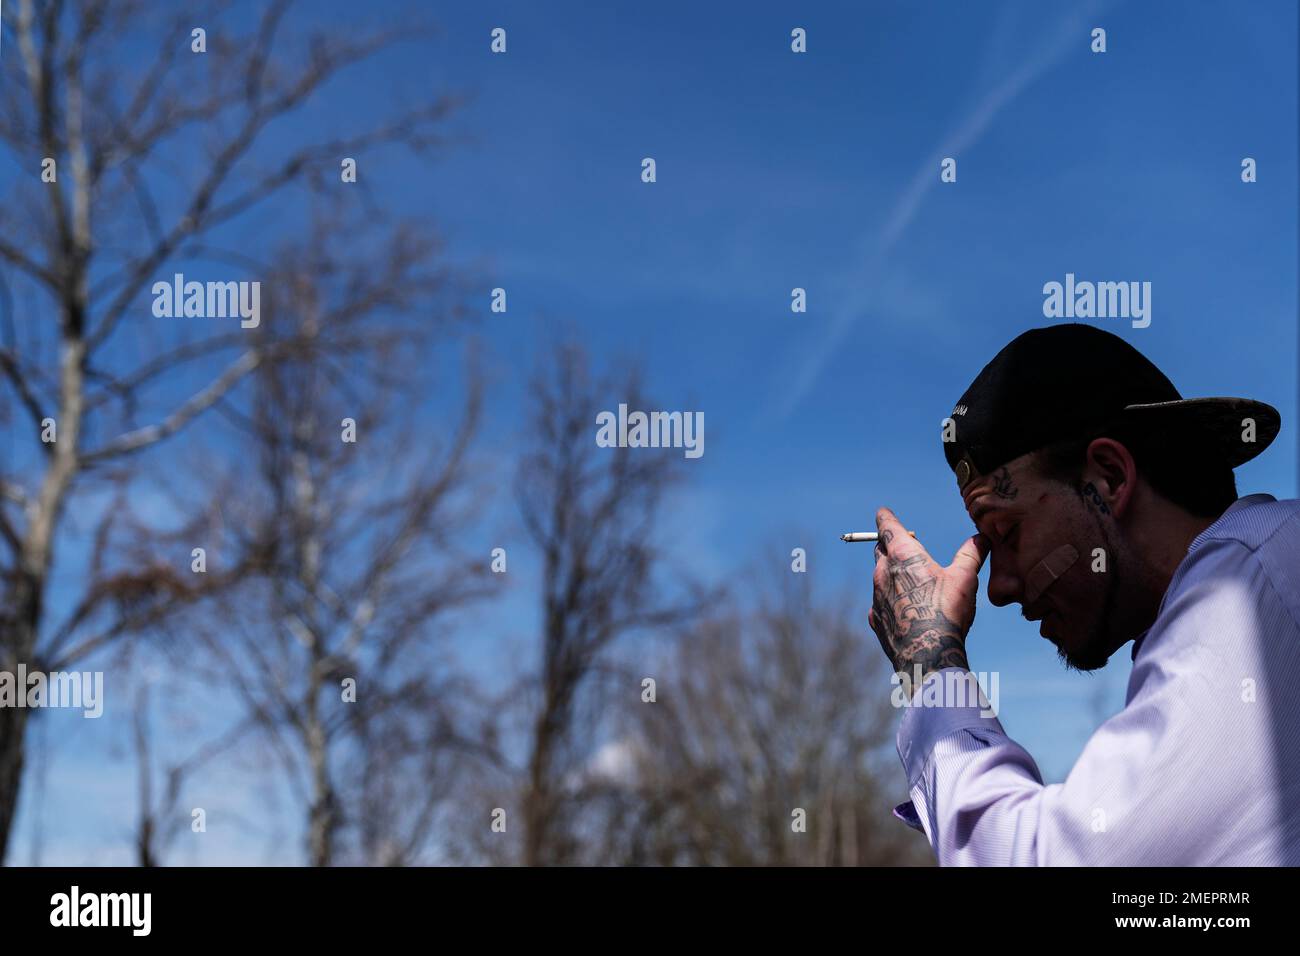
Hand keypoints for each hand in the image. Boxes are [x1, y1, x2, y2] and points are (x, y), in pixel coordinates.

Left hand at [867, 507, 989, 688]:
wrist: (927, 652)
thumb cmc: (946, 610)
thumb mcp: (965, 578)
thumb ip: (971, 554)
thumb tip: (982, 537)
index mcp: (903, 555)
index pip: (887, 526)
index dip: (886, 517)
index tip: (882, 512)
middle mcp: (883, 571)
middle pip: (881, 550)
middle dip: (891, 545)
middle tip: (907, 548)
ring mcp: (876, 595)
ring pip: (880, 576)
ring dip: (892, 574)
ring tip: (912, 583)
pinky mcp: (875, 618)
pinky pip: (880, 603)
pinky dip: (890, 601)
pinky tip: (906, 611)